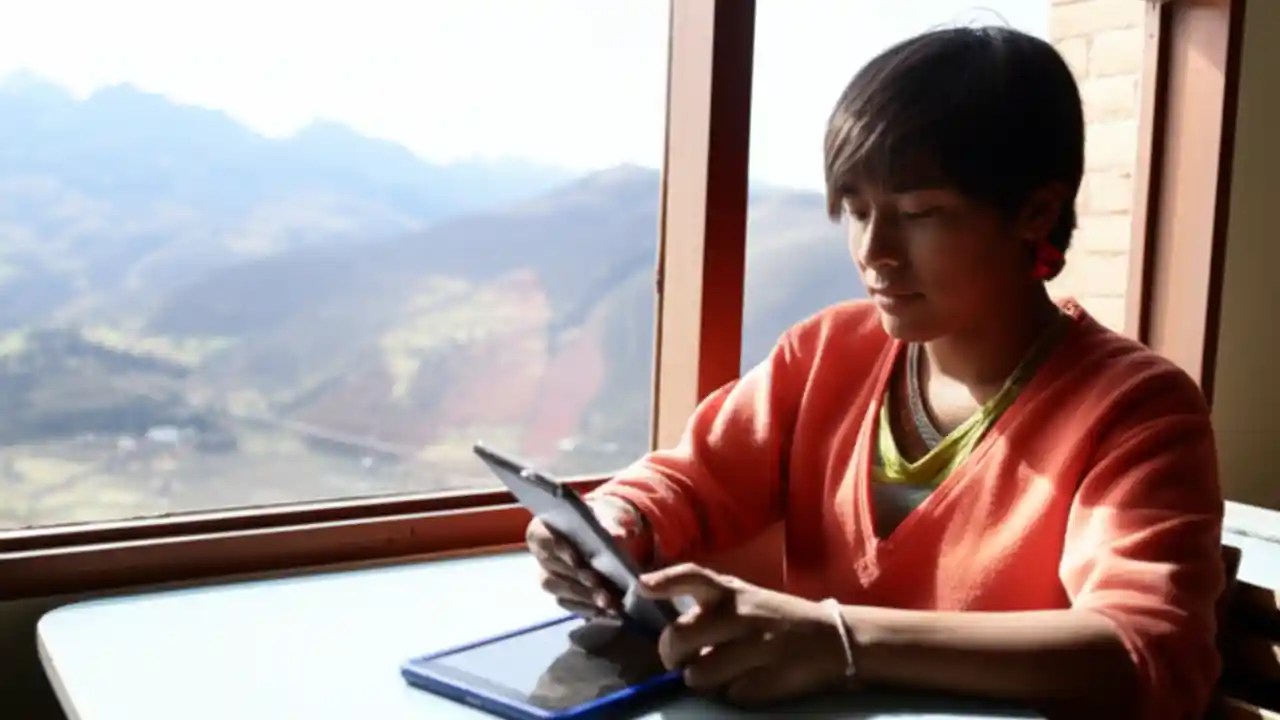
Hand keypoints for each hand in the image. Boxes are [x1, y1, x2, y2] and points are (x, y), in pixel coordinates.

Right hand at [526, 495, 653, 617]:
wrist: (607, 536)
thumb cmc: (601, 520)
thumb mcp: (608, 515)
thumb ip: (612, 523)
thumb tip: (619, 535)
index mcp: (544, 528)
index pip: (543, 539)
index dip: (558, 550)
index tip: (577, 561)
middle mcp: (541, 554)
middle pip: (552, 570)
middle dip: (577, 579)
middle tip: (598, 586)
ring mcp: (549, 576)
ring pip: (559, 590)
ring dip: (583, 597)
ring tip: (607, 602)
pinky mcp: (560, 594)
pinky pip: (568, 604)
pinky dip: (587, 608)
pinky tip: (606, 611)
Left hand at [638, 563, 851, 706]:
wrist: (833, 638)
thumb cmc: (775, 618)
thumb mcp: (744, 599)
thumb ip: (708, 611)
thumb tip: (670, 641)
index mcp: (731, 591)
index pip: (694, 576)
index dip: (667, 581)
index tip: (643, 586)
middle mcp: (740, 614)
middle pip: (680, 638)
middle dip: (672, 657)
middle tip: (680, 663)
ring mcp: (755, 647)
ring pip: (699, 675)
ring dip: (702, 681)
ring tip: (722, 673)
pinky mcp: (768, 679)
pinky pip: (728, 695)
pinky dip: (732, 693)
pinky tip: (748, 681)